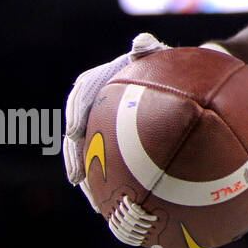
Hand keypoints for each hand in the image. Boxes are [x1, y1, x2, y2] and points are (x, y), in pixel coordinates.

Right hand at [63, 33, 168, 209]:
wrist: (173, 78)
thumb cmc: (164, 63)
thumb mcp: (156, 52)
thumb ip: (147, 48)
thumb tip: (141, 41)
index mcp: (98, 83)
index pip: (81, 96)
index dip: (75, 113)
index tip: (74, 131)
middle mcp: (95, 108)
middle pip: (78, 135)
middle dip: (75, 157)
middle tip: (77, 175)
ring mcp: (102, 130)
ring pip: (90, 157)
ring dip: (90, 180)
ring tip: (95, 202)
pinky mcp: (115, 147)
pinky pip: (110, 167)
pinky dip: (112, 185)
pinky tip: (120, 206)